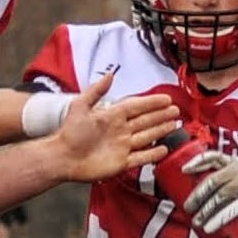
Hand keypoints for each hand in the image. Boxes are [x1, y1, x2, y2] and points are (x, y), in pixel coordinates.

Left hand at [53, 71, 179, 181]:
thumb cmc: (69, 133)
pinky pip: (141, 157)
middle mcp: (119, 130)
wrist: (63, 158)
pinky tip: (163, 149)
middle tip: (175, 110)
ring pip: (147, 137)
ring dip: (160, 130)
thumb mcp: (80, 106)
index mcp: (111, 116)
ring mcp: (121, 146)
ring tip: (173, 124)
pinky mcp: (121, 162)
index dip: (152, 102)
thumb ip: (96, 91)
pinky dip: (153, 154)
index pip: (137, 106)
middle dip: (161, 115)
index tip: (166, 98)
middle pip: (145, 121)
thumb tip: (109, 75)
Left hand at [181, 151, 237, 232]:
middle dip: (197, 195)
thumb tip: (196, 193)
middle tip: (188, 208)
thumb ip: (221, 179)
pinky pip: (232, 209)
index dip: (197, 162)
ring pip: (220, 196)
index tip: (184, 171)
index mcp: (233, 163)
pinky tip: (211, 226)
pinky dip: (219, 218)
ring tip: (197, 221)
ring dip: (206, 210)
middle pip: (212, 181)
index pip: (212, 157)